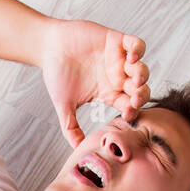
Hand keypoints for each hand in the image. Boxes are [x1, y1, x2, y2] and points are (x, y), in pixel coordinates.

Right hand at [40, 18, 149, 147]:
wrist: (47, 47)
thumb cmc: (55, 74)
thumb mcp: (64, 105)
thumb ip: (71, 128)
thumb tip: (77, 150)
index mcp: (108, 93)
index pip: (129, 105)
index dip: (133, 110)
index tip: (127, 114)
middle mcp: (116, 77)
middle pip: (140, 89)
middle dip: (141, 95)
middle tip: (135, 98)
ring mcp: (118, 59)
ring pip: (141, 68)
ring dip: (142, 75)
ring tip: (135, 79)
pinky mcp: (115, 40)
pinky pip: (136, 44)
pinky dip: (138, 50)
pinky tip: (131, 57)